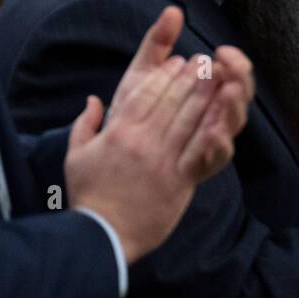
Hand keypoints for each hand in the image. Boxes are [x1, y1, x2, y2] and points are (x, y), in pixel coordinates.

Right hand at [64, 6, 245, 262]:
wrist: (103, 236)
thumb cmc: (89, 197)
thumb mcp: (76, 156)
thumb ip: (85, 125)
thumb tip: (92, 100)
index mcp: (118, 132)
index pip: (144, 93)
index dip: (164, 74)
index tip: (177, 61)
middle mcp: (143, 141)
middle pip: (171, 100)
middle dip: (190, 78)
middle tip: (204, 62)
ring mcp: (163, 159)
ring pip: (188, 119)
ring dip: (205, 95)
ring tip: (217, 78)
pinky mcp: (180, 180)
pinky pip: (200, 149)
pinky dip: (213, 129)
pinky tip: (223, 115)